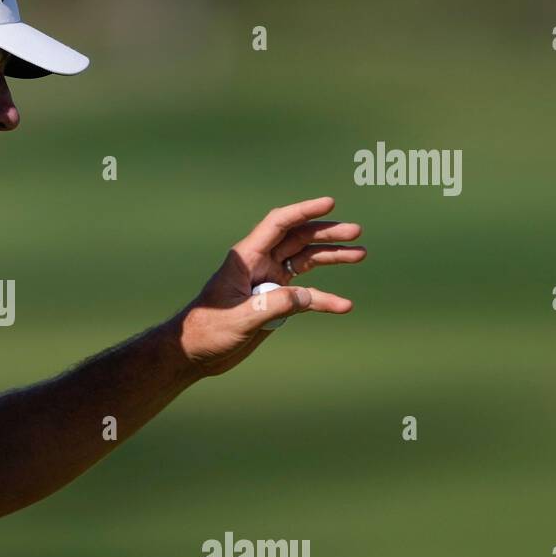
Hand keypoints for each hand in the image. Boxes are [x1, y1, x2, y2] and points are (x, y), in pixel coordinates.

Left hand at [175, 196, 364, 377]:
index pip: (278, 224)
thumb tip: (306, 297)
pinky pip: (305, 294)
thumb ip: (271, 307)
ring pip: (305, 260)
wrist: (195, 352)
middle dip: (326, 233)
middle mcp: (260, 264)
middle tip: (356, 232)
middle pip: (298, 239)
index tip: (330, 203)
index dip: (303, 211)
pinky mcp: (274, 301)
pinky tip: (344, 305)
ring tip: (360, 253)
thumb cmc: (207, 330)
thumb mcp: (239, 319)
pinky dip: (324, 299)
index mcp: (246, 257)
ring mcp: (268, 281)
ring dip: (331, 256)